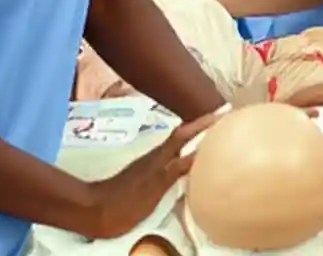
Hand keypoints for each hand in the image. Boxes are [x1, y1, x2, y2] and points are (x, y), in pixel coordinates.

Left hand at [75, 112, 216, 239]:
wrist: (97, 211)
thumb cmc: (127, 201)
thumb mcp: (155, 185)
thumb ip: (176, 168)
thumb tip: (200, 151)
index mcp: (161, 156)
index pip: (186, 133)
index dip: (204, 122)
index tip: (225, 111)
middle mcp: (158, 156)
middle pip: (183, 135)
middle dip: (202, 126)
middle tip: (223, 121)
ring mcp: (152, 165)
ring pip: (178, 146)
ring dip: (195, 139)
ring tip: (214, 138)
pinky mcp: (148, 176)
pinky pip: (173, 159)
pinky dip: (185, 155)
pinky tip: (191, 161)